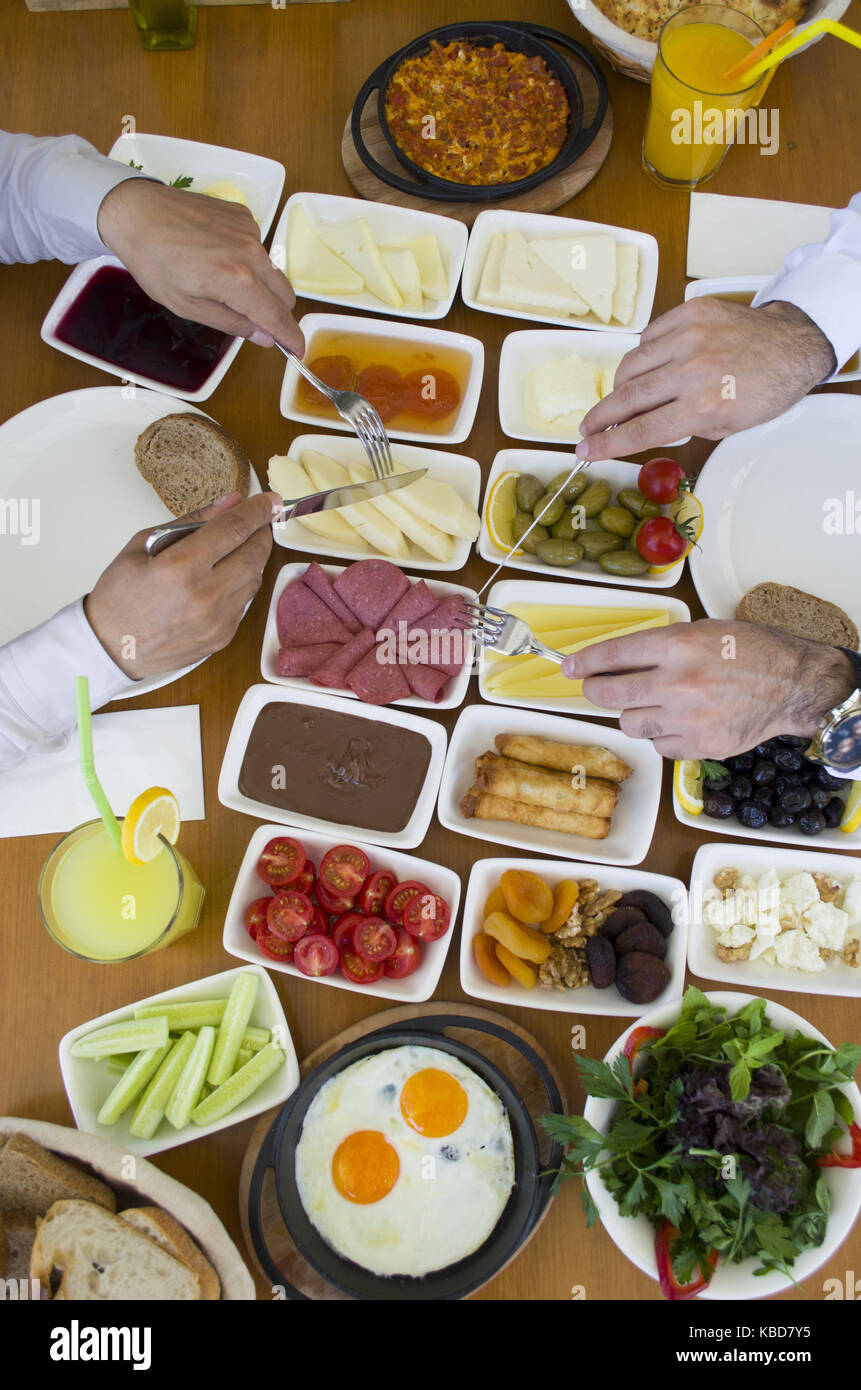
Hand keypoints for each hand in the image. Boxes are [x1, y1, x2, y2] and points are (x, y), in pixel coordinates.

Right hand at [85, 491, 279, 678]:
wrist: (110, 647)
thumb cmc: (120, 593)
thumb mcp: (144, 544)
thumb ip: (192, 521)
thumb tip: (230, 502)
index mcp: (180, 568)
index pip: (233, 529)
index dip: (257, 510)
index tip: (269, 499)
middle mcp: (204, 596)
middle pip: (254, 554)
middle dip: (261, 532)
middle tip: (259, 520)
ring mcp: (217, 621)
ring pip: (254, 579)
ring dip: (253, 558)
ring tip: (239, 546)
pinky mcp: (223, 637)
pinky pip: (244, 602)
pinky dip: (242, 584)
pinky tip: (225, 576)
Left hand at [97, 179, 303, 352]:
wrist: (136, 212)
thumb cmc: (154, 262)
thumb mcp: (188, 307)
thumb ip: (232, 323)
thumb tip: (264, 336)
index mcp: (237, 281)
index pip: (278, 317)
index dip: (291, 338)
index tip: (297, 350)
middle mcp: (252, 253)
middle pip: (285, 295)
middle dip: (276, 314)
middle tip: (256, 322)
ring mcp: (250, 230)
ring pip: (273, 271)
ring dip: (261, 285)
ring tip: (224, 282)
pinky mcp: (244, 215)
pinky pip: (259, 247)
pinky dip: (249, 260)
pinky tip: (219, 256)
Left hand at [560, 620, 855, 759]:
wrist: (792, 685)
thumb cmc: (750, 653)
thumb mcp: (702, 631)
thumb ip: (658, 647)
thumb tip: (613, 661)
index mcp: (678, 646)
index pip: (612, 655)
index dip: (583, 662)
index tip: (569, 667)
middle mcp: (678, 683)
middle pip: (608, 695)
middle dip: (595, 691)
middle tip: (596, 688)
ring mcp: (687, 719)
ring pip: (629, 723)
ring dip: (633, 713)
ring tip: (654, 703)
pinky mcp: (699, 746)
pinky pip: (657, 745)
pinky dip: (661, 735)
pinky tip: (679, 721)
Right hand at [576, 299, 836, 462]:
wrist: (793, 344)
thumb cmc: (765, 390)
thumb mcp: (728, 426)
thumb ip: (683, 426)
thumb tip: (642, 425)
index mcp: (706, 405)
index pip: (642, 430)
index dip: (608, 444)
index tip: (586, 451)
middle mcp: (694, 370)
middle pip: (627, 398)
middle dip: (600, 417)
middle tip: (586, 429)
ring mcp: (690, 336)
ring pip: (631, 364)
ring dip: (621, 386)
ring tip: (623, 397)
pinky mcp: (691, 312)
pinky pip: (649, 337)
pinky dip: (644, 355)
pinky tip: (650, 366)